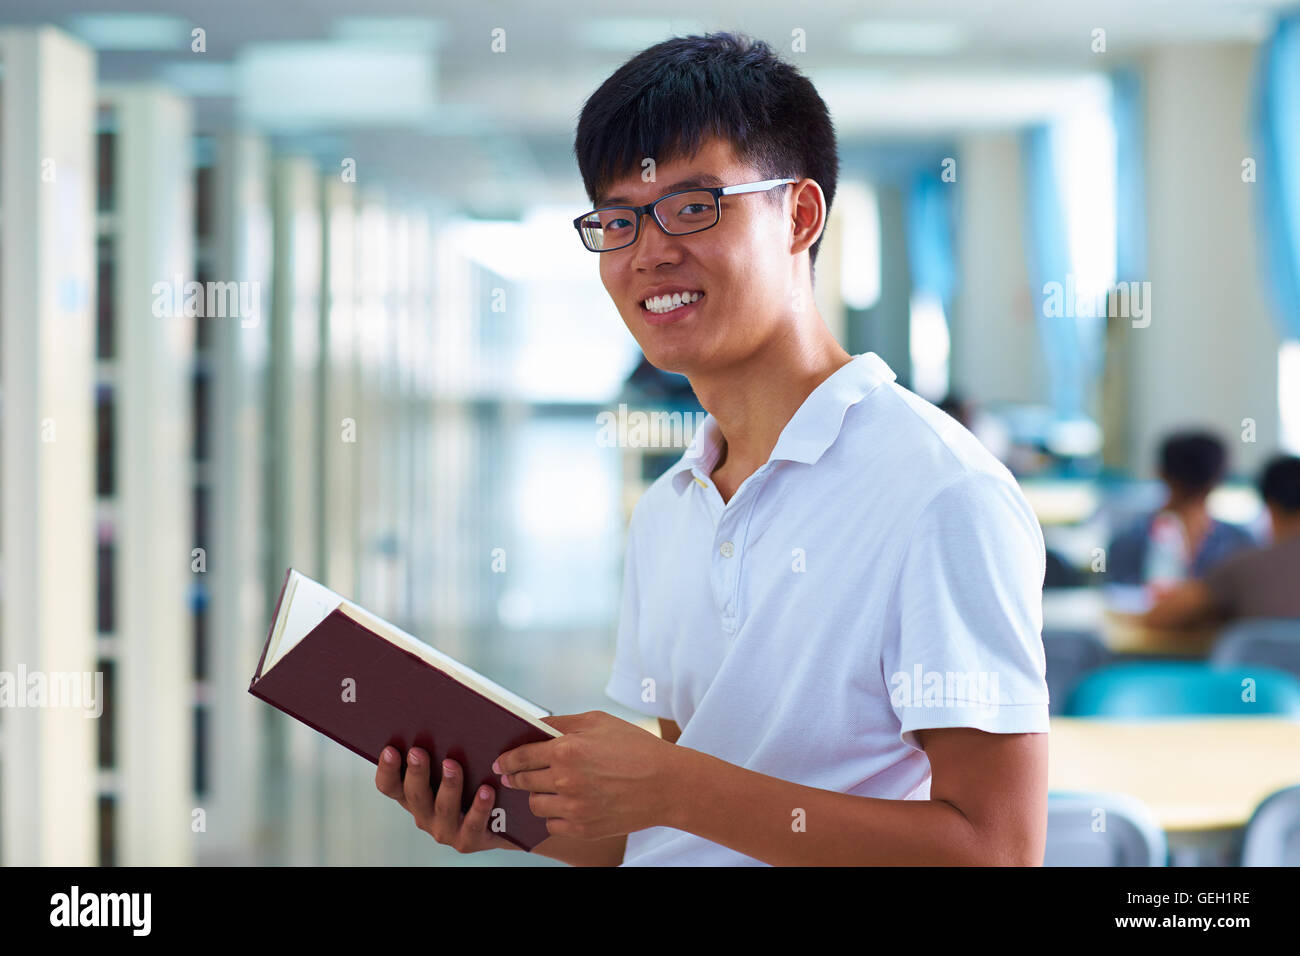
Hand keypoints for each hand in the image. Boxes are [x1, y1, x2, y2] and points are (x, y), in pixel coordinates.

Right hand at [374, 745, 520, 852]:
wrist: (500, 822)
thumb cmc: (471, 786)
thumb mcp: (452, 767)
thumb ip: (440, 750)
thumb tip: (439, 717)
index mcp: (414, 795)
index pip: (390, 786)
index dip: (387, 769)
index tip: (390, 749)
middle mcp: (425, 814)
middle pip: (414, 795)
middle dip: (416, 772)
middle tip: (418, 752)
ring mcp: (445, 829)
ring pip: (443, 808)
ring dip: (448, 785)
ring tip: (452, 765)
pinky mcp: (469, 840)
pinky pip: (472, 824)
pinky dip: (479, 806)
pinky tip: (486, 790)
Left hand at [494, 711, 684, 840]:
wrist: (668, 784)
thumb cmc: (635, 747)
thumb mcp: (598, 721)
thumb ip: (562, 722)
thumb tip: (534, 725)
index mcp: (566, 750)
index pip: (521, 756)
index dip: (507, 760)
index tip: (501, 763)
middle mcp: (565, 780)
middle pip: (524, 782)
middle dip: (516, 778)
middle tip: (513, 777)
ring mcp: (574, 808)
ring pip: (536, 805)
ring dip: (537, 796)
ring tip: (547, 789)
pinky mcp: (583, 828)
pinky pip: (553, 826)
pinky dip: (555, 816)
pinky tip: (565, 806)